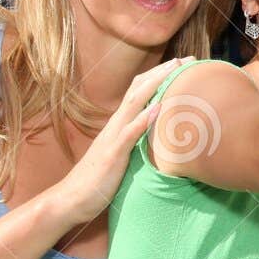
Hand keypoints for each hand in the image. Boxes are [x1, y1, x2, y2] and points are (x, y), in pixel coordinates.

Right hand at [56, 58, 191, 220]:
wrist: (71, 199)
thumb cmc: (97, 181)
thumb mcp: (120, 155)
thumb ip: (134, 142)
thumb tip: (154, 136)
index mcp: (118, 124)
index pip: (138, 91)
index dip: (159, 76)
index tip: (181, 64)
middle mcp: (115, 125)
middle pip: (138, 89)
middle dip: (162, 72)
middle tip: (187, 58)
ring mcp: (113, 138)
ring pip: (134, 104)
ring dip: (155, 85)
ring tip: (174, 70)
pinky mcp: (112, 155)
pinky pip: (129, 134)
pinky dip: (143, 119)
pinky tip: (158, 109)